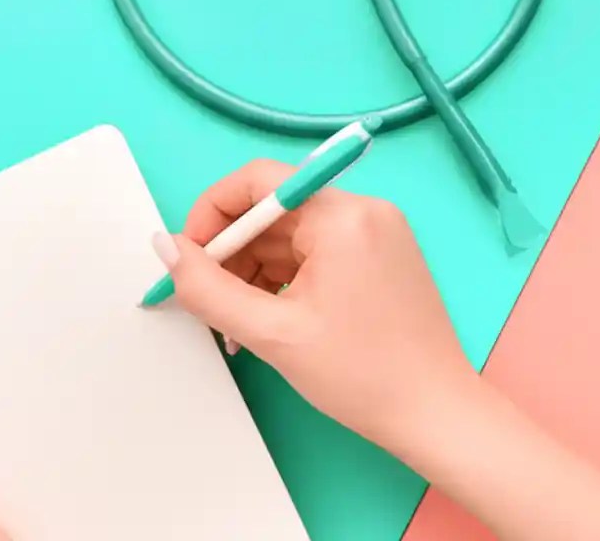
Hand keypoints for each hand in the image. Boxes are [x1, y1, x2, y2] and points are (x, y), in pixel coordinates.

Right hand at [151, 159, 476, 444]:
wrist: (435, 417)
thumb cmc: (363, 376)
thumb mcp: (270, 333)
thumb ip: (207, 287)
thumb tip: (164, 247)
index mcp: (343, 217)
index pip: (257, 181)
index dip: (210, 214)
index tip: (188, 258)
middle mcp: (363, 211)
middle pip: (271, 211)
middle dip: (230, 253)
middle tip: (207, 301)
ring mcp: (375, 233)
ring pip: (287, 236)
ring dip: (251, 271)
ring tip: (238, 323)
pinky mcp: (377, 257)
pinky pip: (311, 253)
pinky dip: (280, 280)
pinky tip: (266, 319)